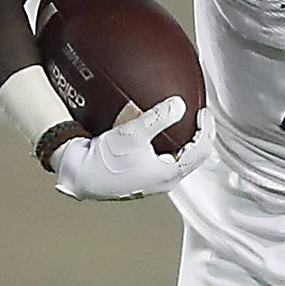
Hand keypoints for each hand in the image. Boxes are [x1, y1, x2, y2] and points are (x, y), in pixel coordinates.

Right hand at [54, 96, 212, 199]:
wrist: (77, 176)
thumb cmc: (103, 162)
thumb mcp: (132, 134)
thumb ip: (158, 117)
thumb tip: (179, 104)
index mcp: (168, 174)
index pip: (201, 151)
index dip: (207, 129)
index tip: (204, 112)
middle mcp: (163, 181)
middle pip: (193, 157)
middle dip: (199, 136)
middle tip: (198, 117)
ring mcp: (152, 180)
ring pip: (178, 159)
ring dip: (183, 141)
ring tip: (182, 124)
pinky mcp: (140, 176)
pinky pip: (162, 159)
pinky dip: (166, 145)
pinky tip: (156, 134)